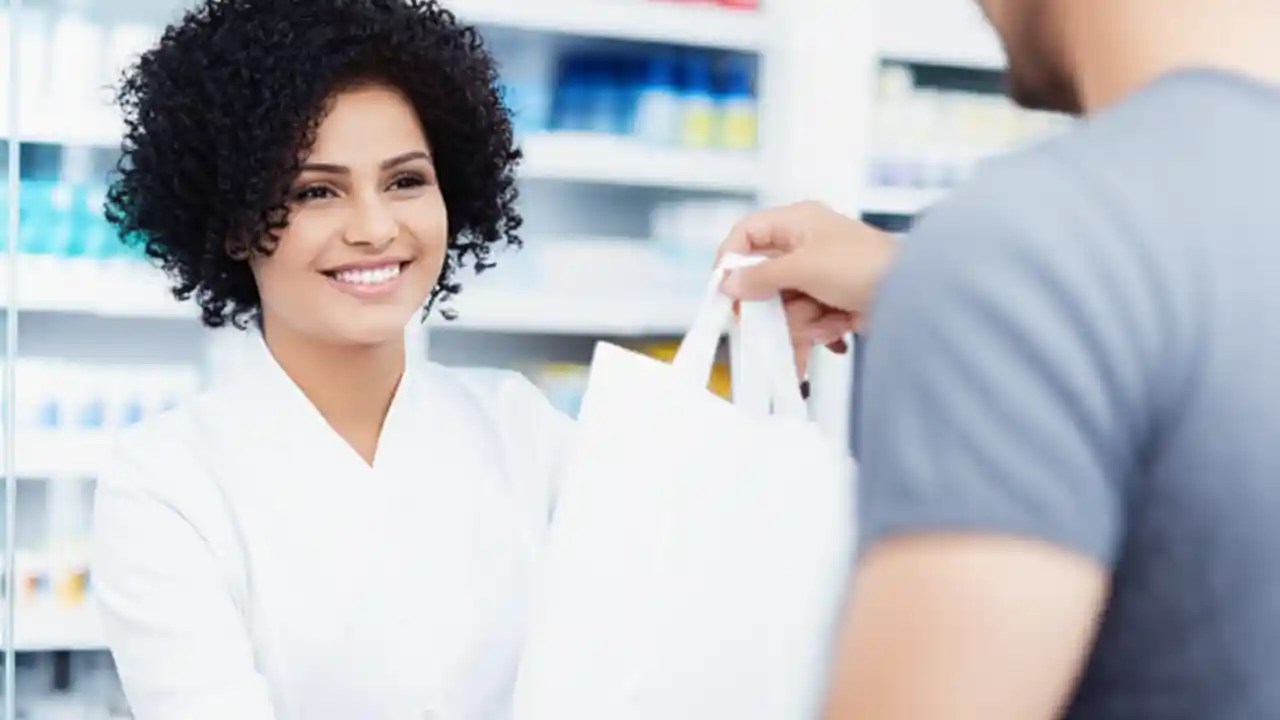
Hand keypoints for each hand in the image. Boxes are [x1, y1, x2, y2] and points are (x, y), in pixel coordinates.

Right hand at [718, 201, 898, 374]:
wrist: (916, 295)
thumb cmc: (865, 265)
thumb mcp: (804, 267)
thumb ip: (761, 277)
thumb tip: (728, 283)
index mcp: (798, 222)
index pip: (748, 233)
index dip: (731, 258)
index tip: (724, 287)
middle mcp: (806, 245)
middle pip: (764, 279)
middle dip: (773, 305)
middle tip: (767, 322)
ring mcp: (819, 275)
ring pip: (785, 305)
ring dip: (800, 322)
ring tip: (824, 322)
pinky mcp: (832, 301)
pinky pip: (807, 319)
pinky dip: (818, 330)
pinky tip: (836, 330)